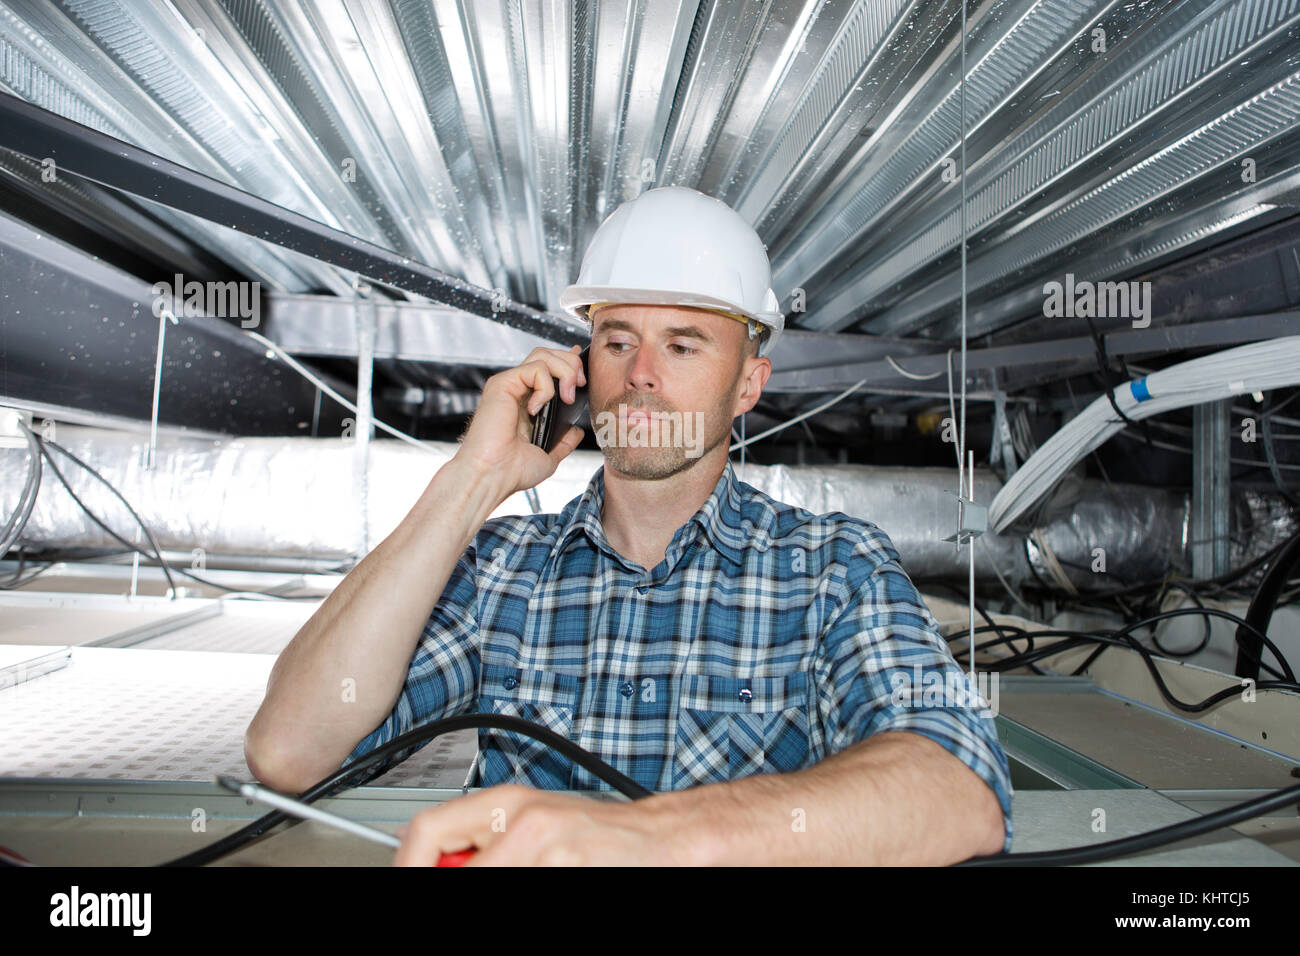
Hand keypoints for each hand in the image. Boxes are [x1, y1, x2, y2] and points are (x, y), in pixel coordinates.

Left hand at [392, 784, 686, 865]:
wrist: (664, 837)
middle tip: (442, 889)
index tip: (404, 877)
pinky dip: (530, 888)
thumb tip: (428, 859)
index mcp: (506, 802)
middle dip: (441, 881)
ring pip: (484, 878)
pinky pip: (526, 887)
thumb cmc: (601, 836)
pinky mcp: (570, 866)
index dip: (408, 864)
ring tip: (523, 875)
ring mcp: (546, 848)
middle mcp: (522, 819)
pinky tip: (545, 882)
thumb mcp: (533, 827)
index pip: (426, 831)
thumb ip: (484, 840)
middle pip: (452, 864)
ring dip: (491, 885)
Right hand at [454, 345, 586, 499]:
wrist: (494, 476)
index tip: (583, 373)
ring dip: (564, 371)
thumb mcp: (548, 457)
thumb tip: (577, 432)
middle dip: (572, 364)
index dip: (569, 363)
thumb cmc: (512, 471)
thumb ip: (563, 442)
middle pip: (548, 354)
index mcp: (527, 403)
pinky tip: (537, 409)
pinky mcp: (502, 383)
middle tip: (579, 386)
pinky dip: (545, 387)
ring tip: (567, 397)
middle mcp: (517, 391)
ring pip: (543, 355)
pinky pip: (535, 369)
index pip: (548, 369)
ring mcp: (509, 385)